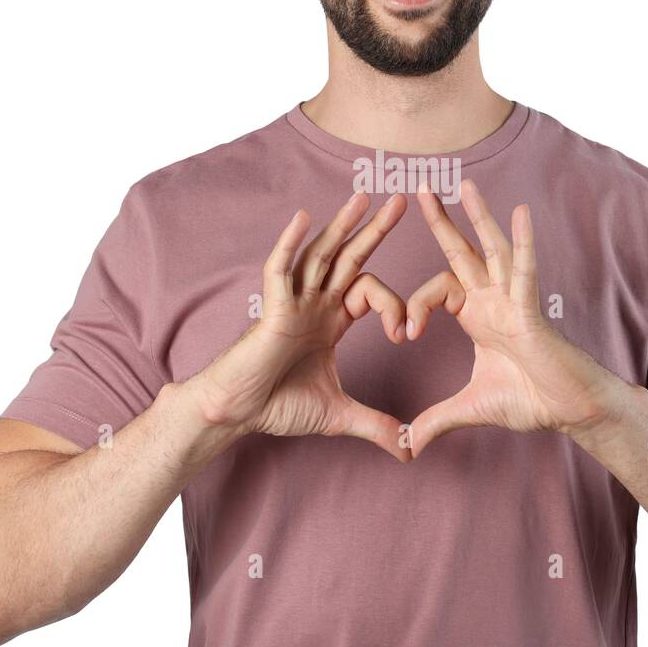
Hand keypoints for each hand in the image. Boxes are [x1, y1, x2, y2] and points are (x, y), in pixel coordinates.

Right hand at [189, 191, 411, 461]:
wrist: (238, 414)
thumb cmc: (278, 405)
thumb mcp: (338, 415)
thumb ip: (375, 426)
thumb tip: (409, 450)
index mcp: (331, 320)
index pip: (369, 292)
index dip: (395, 306)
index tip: (405, 334)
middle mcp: (314, 303)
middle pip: (350, 258)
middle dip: (375, 230)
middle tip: (400, 201)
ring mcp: (293, 302)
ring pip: (320, 254)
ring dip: (341, 226)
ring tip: (362, 196)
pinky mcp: (272, 309)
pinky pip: (281, 270)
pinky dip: (291, 244)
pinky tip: (305, 217)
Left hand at [404, 179, 627, 457]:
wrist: (569, 410)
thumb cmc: (530, 400)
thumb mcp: (471, 408)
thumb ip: (438, 420)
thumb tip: (410, 445)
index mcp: (477, 315)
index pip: (436, 290)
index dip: (412, 306)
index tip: (402, 334)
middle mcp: (494, 299)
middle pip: (462, 251)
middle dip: (441, 221)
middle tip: (420, 188)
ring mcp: (514, 300)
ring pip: (493, 250)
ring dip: (479, 216)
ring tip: (464, 183)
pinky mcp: (531, 309)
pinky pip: (525, 270)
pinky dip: (523, 242)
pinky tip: (520, 212)